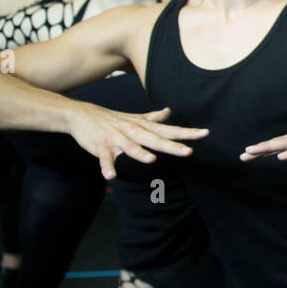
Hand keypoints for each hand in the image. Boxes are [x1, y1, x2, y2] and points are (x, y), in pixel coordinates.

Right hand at [66, 105, 208, 180]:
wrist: (81, 114)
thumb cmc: (112, 119)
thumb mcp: (135, 118)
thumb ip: (153, 118)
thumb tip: (168, 111)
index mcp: (144, 127)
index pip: (169, 130)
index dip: (187, 133)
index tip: (205, 133)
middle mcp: (133, 132)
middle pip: (155, 140)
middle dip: (171, 146)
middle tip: (188, 152)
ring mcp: (117, 139)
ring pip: (130, 147)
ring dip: (140, 154)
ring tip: (151, 160)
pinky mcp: (101, 147)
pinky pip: (105, 159)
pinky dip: (107, 167)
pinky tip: (111, 175)